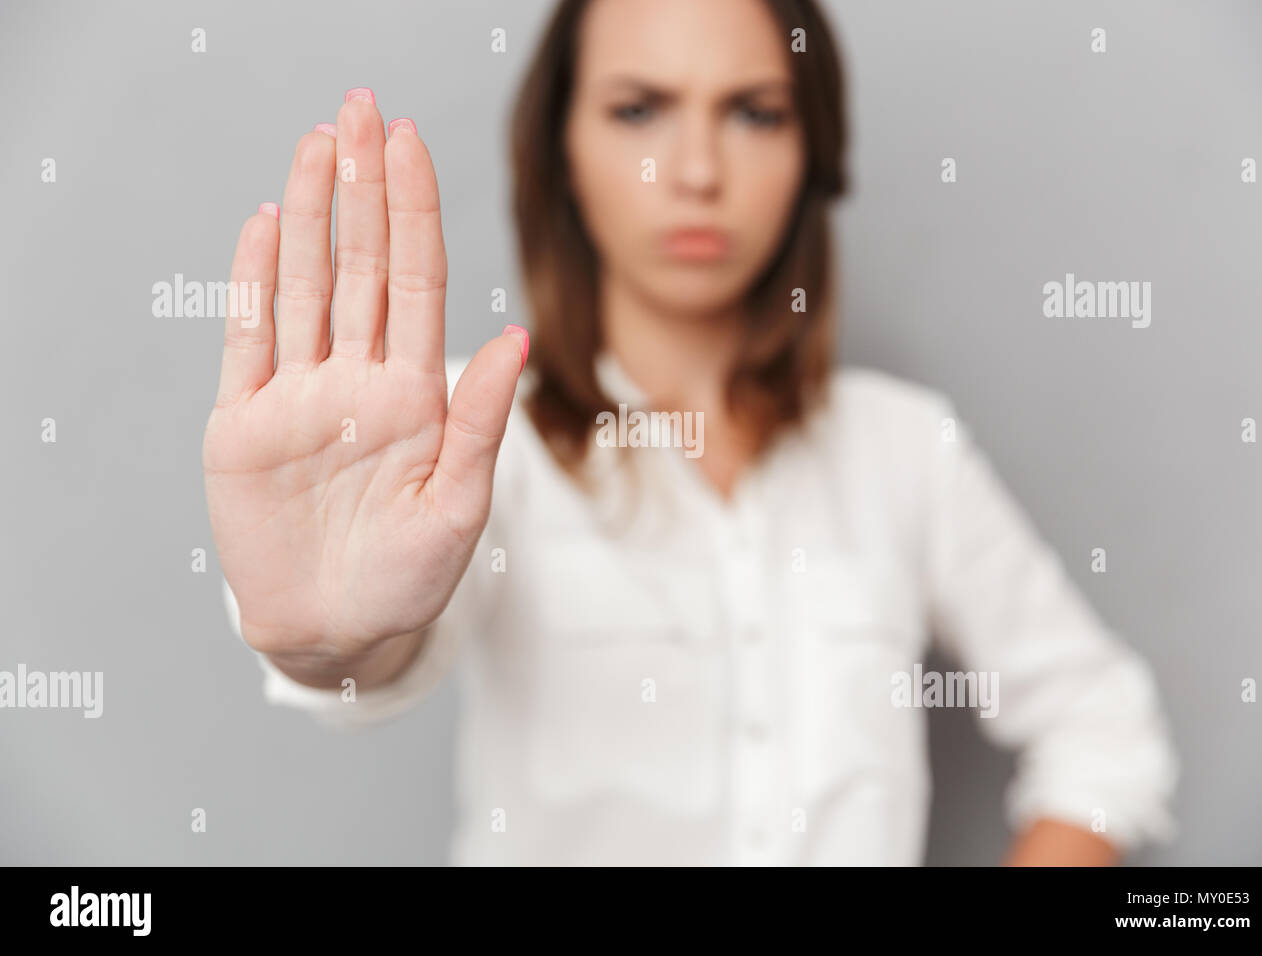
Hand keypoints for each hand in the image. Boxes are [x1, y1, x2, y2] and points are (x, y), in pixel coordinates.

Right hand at [202, 88, 526, 662]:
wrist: (338, 633)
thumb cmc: (410, 578)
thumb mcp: (460, 504)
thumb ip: (480, 421)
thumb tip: (515, 337)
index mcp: (417, 395)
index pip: (416, 282)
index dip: (413, 212)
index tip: (409, 144)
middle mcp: (359, 381)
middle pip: (361, 266)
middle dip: (363, 188)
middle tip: (361, 109)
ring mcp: (300, 396)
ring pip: (306, 286)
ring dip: (310, 215)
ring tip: (316, 144)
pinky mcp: (246, 424)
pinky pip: (250, 339)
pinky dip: (255, 282)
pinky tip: (267, 225)